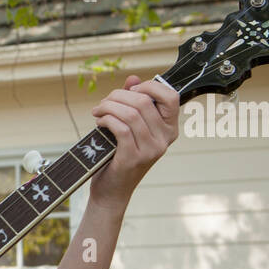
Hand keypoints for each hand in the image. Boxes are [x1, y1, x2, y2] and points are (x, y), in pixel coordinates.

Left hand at [86, 74, 179, 211]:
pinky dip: (106, 119)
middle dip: (118, 96)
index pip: (171, 96)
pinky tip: (99, 122)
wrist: (112, 190)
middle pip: (144, 101)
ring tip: (98, 111)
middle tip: (103, 103)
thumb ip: (133, 102)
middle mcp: (165, 139)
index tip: (130, 89)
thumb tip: (132, 78)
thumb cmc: (119, 155)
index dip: (150, 86)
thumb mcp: (129, 127)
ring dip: (108, 107)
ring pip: (131, 113)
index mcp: (169, 128)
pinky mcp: (134, 158)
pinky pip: (121, 128)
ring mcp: (151, 150)